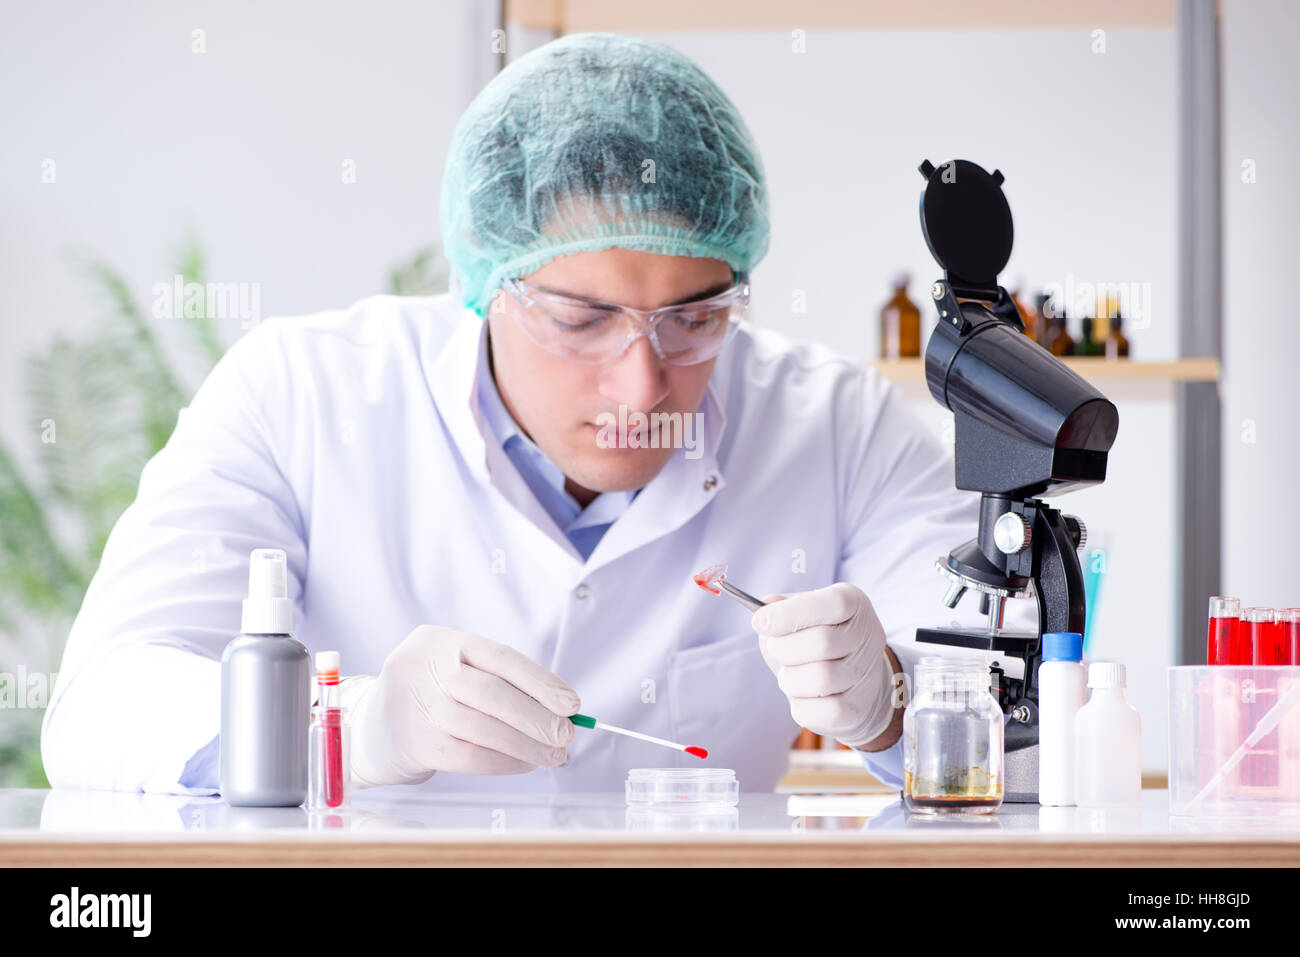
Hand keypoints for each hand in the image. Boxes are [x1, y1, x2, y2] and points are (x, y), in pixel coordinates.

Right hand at [342, 625, 580, 786]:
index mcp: (439, 640)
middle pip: (492, 693)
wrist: (371, 728)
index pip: (500, 657)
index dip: (541, 681)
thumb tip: (558, 708)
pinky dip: (504, 762)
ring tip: (552, 755)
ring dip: (526, 746)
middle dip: (537, 718)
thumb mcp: (454, 670)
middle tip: (565, 735)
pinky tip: (524, 764)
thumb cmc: (429, 696)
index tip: (571, 703)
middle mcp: (421, 667)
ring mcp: (412, 706)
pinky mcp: (412, 743)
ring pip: (484, 729)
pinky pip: (469, 756)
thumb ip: (499, 681)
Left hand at [750, 582, 895, 747]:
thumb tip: (765, 609)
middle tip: (775, 650)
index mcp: (854, 603)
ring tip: (789, 674)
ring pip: (821, 678)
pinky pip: (823, 710)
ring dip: (790, 678)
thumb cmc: (815, 639)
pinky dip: (800, 705)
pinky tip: (802, 696)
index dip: (791, 613)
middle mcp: (868, 636)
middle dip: (784, 648)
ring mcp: (867, 674)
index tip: (759, 622)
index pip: (833, 604)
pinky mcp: (858, 708)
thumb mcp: (800, 614)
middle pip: (822, 642)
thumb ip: (781, 608)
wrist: (849, 681)